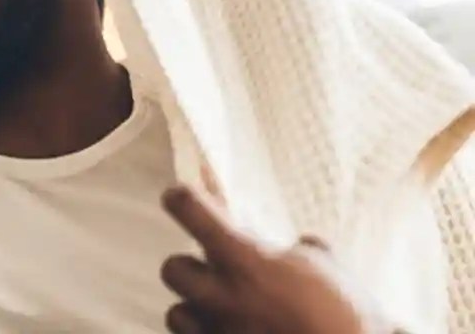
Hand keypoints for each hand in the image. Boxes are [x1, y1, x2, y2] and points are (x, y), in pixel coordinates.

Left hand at [159, 186, 396, 333]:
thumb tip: (303, 245)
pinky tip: (230, 332)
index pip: (192, 210)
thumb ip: (301, 250)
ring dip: (195, 310)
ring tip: (225, 313)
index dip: (182, 199)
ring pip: (176, 313)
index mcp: (246, 260)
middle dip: (190, 268)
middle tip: (213, 273)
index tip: (178, 196)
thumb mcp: (326, 268)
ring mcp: (218, 331)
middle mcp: (222, 296)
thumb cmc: (344, 316)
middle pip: (172, 268)